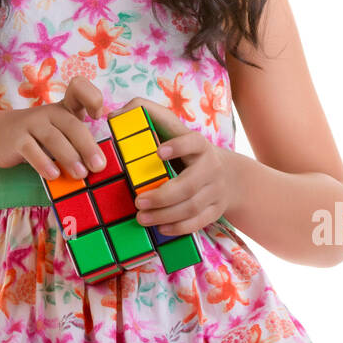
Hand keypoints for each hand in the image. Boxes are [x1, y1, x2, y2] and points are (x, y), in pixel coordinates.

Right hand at [0, 77, 107, 183]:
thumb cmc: (36, 136)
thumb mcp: (57, 132)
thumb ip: (76, 144)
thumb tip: (99, 167)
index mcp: (64, 108)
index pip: (79, 89)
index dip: (92, 98)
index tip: (98, 116)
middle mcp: (49, 112)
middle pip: (72, 125)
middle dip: (87, 146)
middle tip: (98, 166)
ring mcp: (31, 124)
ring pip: (53, 138)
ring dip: (69, 157)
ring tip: (81, 175)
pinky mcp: (16, 139)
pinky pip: (32, 150)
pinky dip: (44, 163)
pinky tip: (53, 175)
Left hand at [111, 96, 237, 235]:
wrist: (228, 175)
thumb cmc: (186, 149)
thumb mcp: (173, 130)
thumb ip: (145, 115)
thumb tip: (113, 114)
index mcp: (199, 144)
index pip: (193, 142)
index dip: (178, 147)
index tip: (158, 152)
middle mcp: (210, 167)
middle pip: (189, 184)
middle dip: (162, 196)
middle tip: (138, 201)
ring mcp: (216, 190)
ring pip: (192, 206)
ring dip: (165, 215)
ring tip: (141, 217)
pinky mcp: (216, 209)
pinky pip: (199, 222)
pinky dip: (179, 227)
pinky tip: (160, 228)